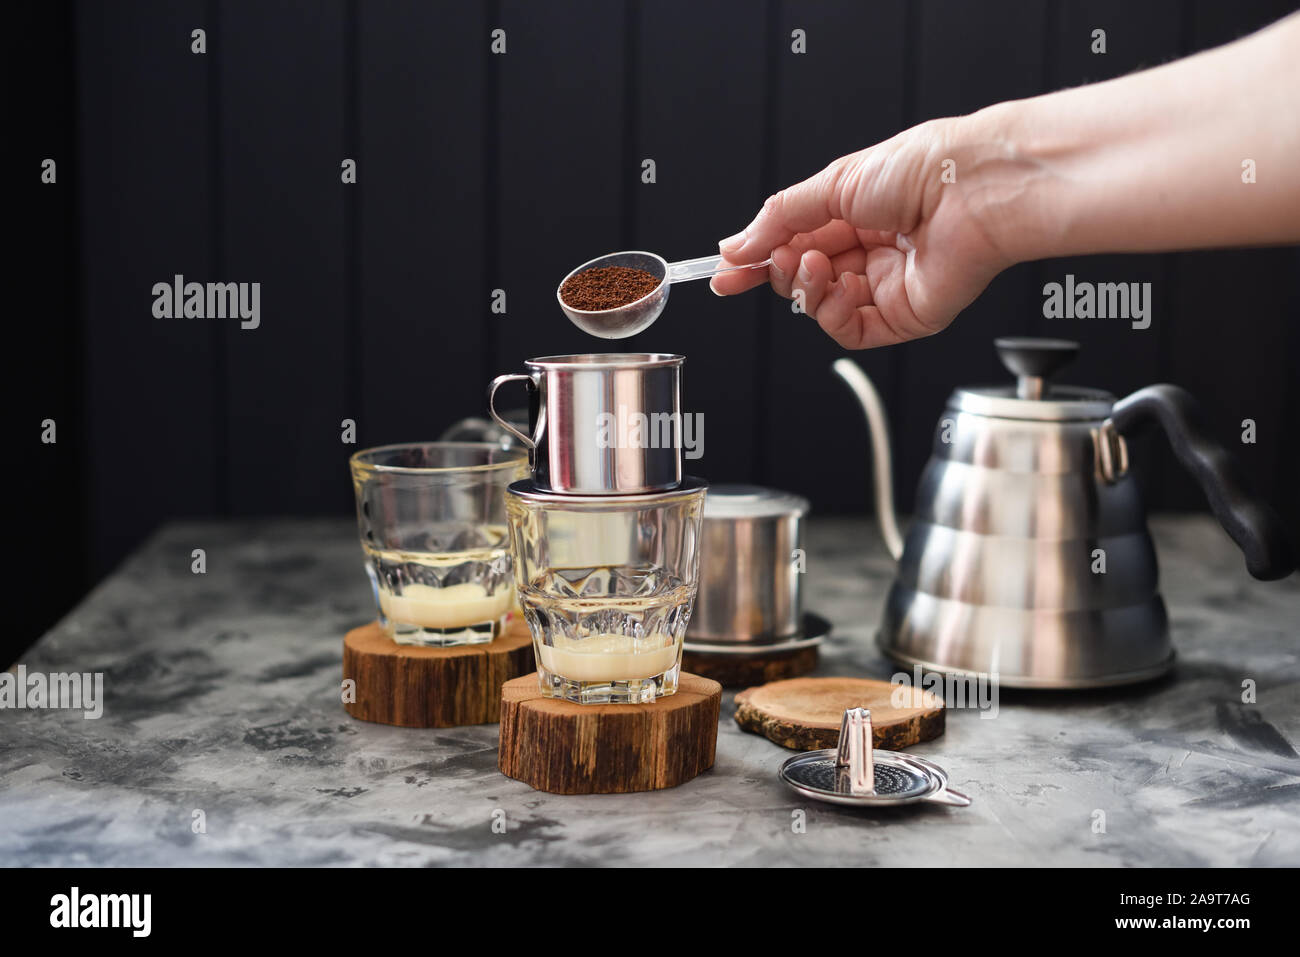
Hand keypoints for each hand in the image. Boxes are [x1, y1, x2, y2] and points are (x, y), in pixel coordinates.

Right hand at [711, 117, 1018, 348]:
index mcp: (855, 213)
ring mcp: (887, 286)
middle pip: (803, 278)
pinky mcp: (906, 316)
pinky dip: (836, 313)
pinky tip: (843, 287)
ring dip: (807, 289)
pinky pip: (854, 330)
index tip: (723, 272)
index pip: (793, 244)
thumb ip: (780, 219)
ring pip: (822, 307)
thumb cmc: (922, 169)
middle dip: (779, 272)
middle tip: (772, 261)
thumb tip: (736, 246)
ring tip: (817, 266)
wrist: (973, 189)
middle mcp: (871, 251)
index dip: (756, 260)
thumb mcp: (833, 183)